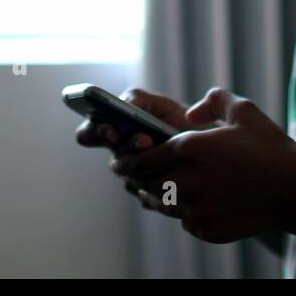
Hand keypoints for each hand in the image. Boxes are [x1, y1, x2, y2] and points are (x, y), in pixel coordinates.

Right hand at [75, 88, 197, 204]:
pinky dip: (161, 182)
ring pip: (130, 178)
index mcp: (113, 132)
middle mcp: (119, 157)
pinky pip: (147, 195)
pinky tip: (176, 174)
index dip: (95, 133)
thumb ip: (137, 99)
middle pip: (113, 159)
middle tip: (145, 140)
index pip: (87, 135)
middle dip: (128, 148)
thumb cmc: (178, 121)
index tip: (112, 129)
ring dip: (147, 166)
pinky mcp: (148, 197)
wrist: (207, 147)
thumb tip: (124, 104)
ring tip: (166, 153)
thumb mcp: (159, 105)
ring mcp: (132, 178)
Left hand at [111, 87, 295, 242]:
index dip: (127, 162)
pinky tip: (189, 205)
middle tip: (134, 177)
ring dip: (157, 197)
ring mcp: (195, 209)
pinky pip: (185, 222)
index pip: (141, 159)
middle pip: (146, 184)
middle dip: (138, 180)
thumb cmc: (271, 148)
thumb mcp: (243, 110)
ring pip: (162, 205)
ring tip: (157, 191)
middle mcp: (185, 181)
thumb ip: (213, 100)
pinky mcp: (207, 229)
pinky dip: (183, 213)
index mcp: (187, 149)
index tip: (119, 164)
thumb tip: (191, 112)